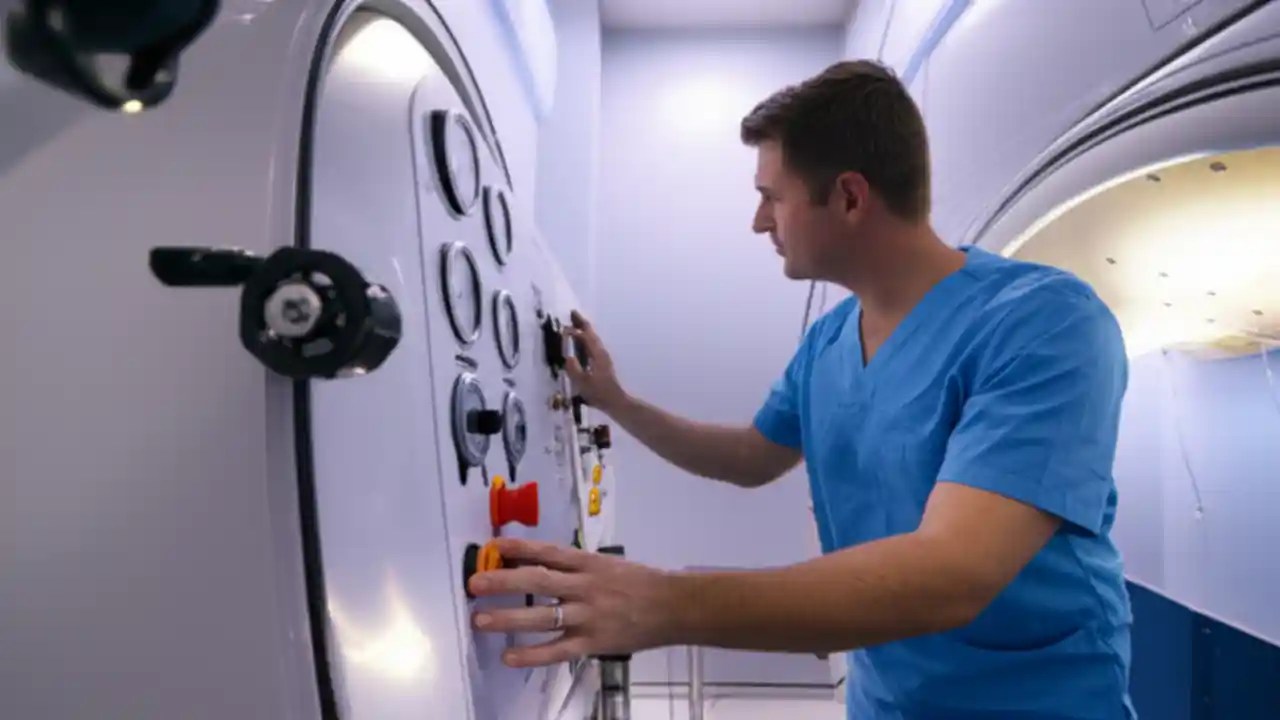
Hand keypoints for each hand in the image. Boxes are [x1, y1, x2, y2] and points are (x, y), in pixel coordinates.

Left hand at [468, 538, 678, 667]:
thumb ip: (575, 566)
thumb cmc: (639, 582)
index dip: (520, 548)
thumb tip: (535, 563)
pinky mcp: (593, 642)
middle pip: (539, 581)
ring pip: (543, 616)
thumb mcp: (607, 564)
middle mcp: (585, 587)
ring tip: (480, 620)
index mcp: (589, 563)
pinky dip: (532, 655)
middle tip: (476, 583)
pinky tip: (509, 657)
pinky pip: (558, 650)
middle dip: (504, 582)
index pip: (549, 552)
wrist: (672, 607)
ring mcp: (588, 616)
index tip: (493, 545)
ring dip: (509, 618)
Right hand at [563, 310, 625, 411]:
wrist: (615, 401)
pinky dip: (586, 339)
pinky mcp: (603, 362)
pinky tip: (581, 343)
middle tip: (572, 312)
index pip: (586, 336)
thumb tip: (568, 357)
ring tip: (575, 324)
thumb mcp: (583, 382)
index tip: (564, 326)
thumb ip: (574, 369)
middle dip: (582, 323)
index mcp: (597, 354)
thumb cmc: (599, 393)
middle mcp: (601, 352)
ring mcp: (603, 357)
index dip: (576, 329)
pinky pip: (593, 345)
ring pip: (593, 338)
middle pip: (591, 333)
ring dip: (584, 330)